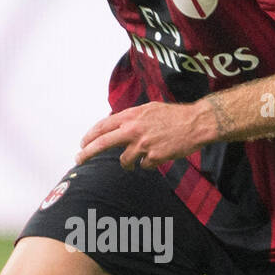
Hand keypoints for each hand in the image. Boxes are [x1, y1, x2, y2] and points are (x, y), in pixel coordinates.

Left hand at [76, 100, 211, 168]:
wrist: (196, 123)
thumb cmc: (174, 115)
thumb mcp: (149, 109)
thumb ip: (131, 118)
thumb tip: (116, 127)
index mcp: (131, 116)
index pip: (102, 126)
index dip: (90, 136)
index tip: (82, 144)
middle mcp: (133, 129)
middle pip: (102, 143)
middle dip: (87, 153)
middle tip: (79, 159)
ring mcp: (143, 144)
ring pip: (124, 160)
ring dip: (129, 162)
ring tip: (138, 159)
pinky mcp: (153, 157)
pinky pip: (143, 165)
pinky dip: (148, 163)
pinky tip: (159, 154)